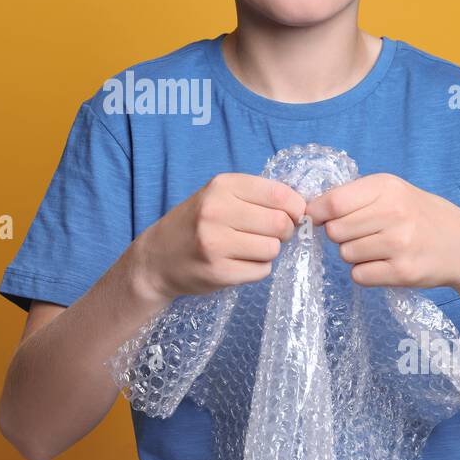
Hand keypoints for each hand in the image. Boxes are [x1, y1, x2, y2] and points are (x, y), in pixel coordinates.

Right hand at [133, 173, 306, 300]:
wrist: (157, 257)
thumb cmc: (196, 222)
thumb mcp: (220, 195)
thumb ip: (257, 196)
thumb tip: (302, 206)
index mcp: (222, 186)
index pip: (280, 194)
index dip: (295, 207)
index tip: (291, 214)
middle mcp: (217, 212)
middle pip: (280, 224)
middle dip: (284, 232)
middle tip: (270, 234)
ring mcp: (216, 244)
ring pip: (273, 249)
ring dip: (269, 251)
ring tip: (249, 248)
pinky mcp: (219, 273)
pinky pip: (261, 271)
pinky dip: (257, 268)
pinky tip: (238, 263)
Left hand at [305, 173, 459, 292]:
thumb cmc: (418, 214)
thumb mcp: (391, 192)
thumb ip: (352, 196)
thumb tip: (308, 211)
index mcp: (386, 187)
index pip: (332, 203)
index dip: (317, 214)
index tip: (319, 219)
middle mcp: (394, 213)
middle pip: (335, 231)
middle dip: (340, 235)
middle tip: (362, 234)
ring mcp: (399, 243)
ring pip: (345, 254)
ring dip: (354, 254)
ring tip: (377, 248)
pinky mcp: (403, 272)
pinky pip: (359, 275)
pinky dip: (365, 272)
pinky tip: (383, 264)